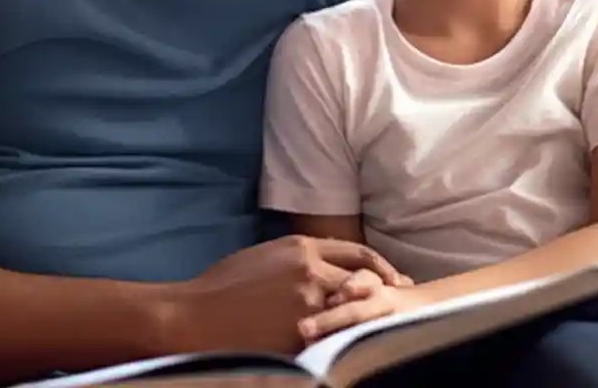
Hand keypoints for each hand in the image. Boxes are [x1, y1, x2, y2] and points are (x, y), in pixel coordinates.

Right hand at [167, 236, 408, 354]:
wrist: (194, 316)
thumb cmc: (223, 286)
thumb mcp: (265, 257)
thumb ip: (299, 259)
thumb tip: (324, 267)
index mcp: (301, 248)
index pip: (357, 253)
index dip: (380, 266)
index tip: (394, 277)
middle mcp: (310, 273)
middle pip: (364, 281)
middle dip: (384, 293)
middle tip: (402, 303)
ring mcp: (306, 306)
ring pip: (352, 311)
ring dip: (367, 318)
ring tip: (386, 328)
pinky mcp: (298, 336)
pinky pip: (332, 338)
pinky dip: (344, 341)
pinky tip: (353, 348)